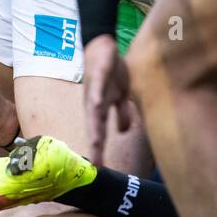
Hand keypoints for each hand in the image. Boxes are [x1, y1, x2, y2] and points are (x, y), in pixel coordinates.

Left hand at [83, 34, 133, 163]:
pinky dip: (98, 96)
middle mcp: (94, 103)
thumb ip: (121, 113)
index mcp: (99, 109)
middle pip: (95, 128)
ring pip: (94, 111)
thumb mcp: (119, 96)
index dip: (99, 152)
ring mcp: (96, 89)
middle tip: (96, 164)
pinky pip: (99, 86)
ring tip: (96, 143)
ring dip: (95, 126)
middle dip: (95, 146)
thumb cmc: (110, 73)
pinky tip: (98, 105)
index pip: (99, 134)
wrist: (103, 47)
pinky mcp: (99, 74)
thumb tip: (122, 131)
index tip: (100, 170)